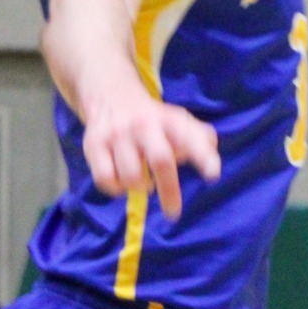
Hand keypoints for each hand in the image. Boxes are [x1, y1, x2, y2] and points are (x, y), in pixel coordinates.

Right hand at [81, 86, 220, 220]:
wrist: (112, 97)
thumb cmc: (153, 119)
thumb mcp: (178, 121)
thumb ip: (199, 140)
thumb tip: (212, 166)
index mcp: (170, 119)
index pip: (191, 137)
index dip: (203, 156)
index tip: (213, 175)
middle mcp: (145, 125)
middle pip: (160, 160)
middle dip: (169, 190)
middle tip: (173, 212)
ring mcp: (118, 134)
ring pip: (131, 176)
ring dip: (140, 187)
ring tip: (144, 183)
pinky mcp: (94, 145)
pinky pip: (106, 178)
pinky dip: (116, 189)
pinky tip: (122, 183)